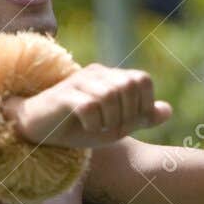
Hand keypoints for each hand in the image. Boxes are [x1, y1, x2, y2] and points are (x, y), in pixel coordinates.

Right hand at [6, 65, 172, 147]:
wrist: (36, 129)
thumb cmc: (77, 126)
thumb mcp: (114, 125)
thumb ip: (141, 118)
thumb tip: (168, 110)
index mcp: (110, 77)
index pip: (141, 80)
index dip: (143, 104)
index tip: (130, 123)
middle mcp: (96, 74)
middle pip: (129, 85)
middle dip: (129, 114)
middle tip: (115, 129)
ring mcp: (78, 82)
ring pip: (110, 95)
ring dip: (111, 120)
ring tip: (101, 130)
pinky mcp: (63, 96)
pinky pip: (89, 106)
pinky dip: (94, 123)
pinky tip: (88, 129)